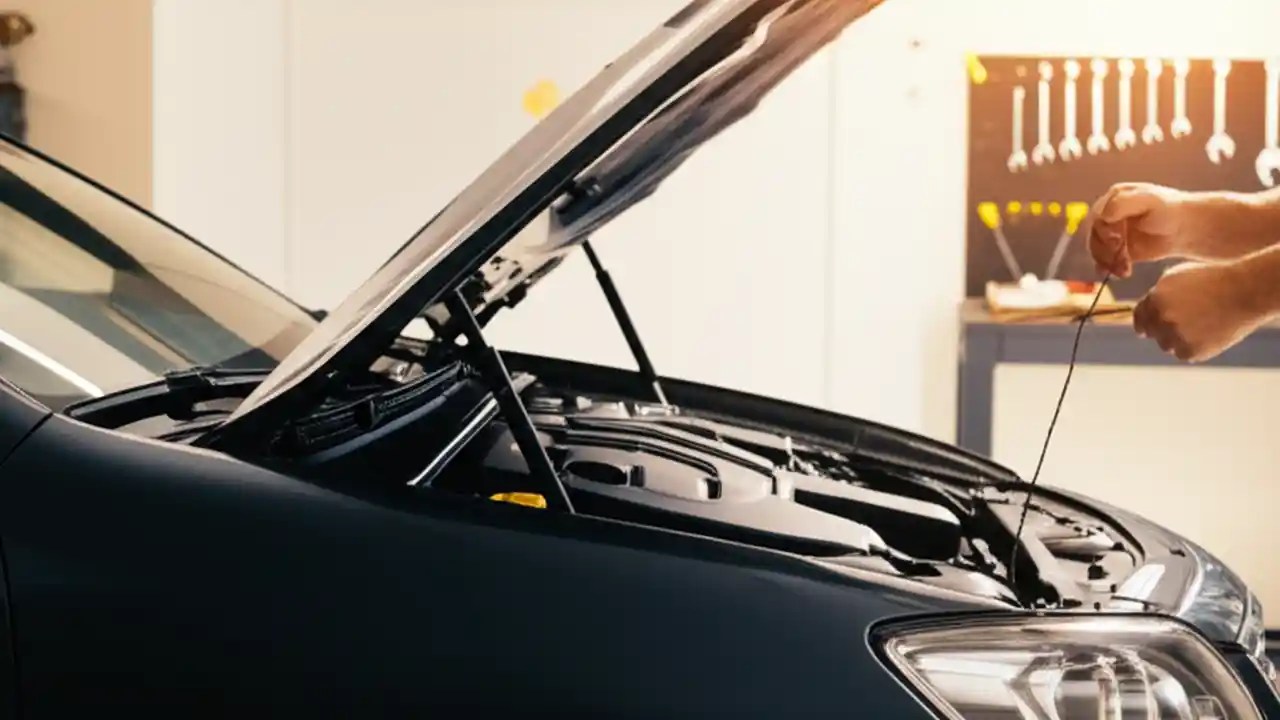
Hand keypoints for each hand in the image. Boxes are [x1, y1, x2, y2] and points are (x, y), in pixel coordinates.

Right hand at [1087, 183, 1190, 277]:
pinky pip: (1105, 261)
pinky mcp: (1117, 251)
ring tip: (1125, 269)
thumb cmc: (1170, 210)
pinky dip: (1109, 269)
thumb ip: (1122, 204)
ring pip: (1098, 250)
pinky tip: (1121, 273)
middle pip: (1094, 235)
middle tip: (1123, 257)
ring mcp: (1112, 234)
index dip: (1103, 231)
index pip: (1096, 217)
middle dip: (1106, 250)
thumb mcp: (1148, 200)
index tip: (1117, 241)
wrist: (1187, 228)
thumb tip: (1103, 217)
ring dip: (1109, 262)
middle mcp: (1108, 216)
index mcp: (1112, 199)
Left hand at [1133, 261, 1266, 361]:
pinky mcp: (1191, 351)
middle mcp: (1162, 318)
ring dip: (1178, 338)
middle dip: (1163, 329)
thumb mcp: (1177, 277)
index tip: (1149, 326)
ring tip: (1202, 324)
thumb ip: (1157, 294)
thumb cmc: (1213, 279)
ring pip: (1167, 345)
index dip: (1146, 322)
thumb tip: (1143, 309)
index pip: (1139, 317)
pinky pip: (1183, 353)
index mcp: (1156, 299)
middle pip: (1152, 333)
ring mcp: (1176, 336)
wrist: (1245, 292)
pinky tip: (1209, 332)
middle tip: (1184, 323)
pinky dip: (1194, 346)